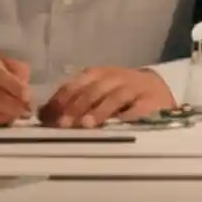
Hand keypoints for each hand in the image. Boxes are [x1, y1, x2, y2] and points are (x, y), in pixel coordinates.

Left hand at [38, 67, 175, 127]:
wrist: (158, 88)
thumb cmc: (119, 94)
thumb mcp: (96, 91)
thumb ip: (73, 101)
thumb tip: (43, 115)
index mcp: (96, 74)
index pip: (75, 85)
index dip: (61, 100)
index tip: (48, 117)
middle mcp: (114, 77)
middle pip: (92, 90)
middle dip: (76, 107)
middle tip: (64, 124)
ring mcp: (134, 88)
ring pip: (114, 97)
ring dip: (99, 111)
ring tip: (87, 125)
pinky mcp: (152, 101)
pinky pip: (139, 108)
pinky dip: (128, 116)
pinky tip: (118, 126)